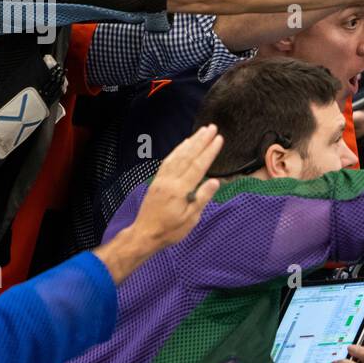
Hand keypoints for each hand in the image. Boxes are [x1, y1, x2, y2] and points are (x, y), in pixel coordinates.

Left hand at [95, 125, 222, 282]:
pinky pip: (168, 161)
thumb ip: (202, 198)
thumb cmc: (170, 230)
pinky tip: (184, 144)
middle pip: (188, 156)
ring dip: (190, 142)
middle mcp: (170, 180)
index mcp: (180, 190)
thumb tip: (215, 182)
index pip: (198, 166)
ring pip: (178, 155)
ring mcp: (162, 179)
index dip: (209, 151)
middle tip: (212, 128)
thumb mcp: (190, 219)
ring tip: (201, 132)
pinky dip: (177, 150)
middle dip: (201, 141)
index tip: (219, 139)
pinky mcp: (157, 180)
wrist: (145, 234)